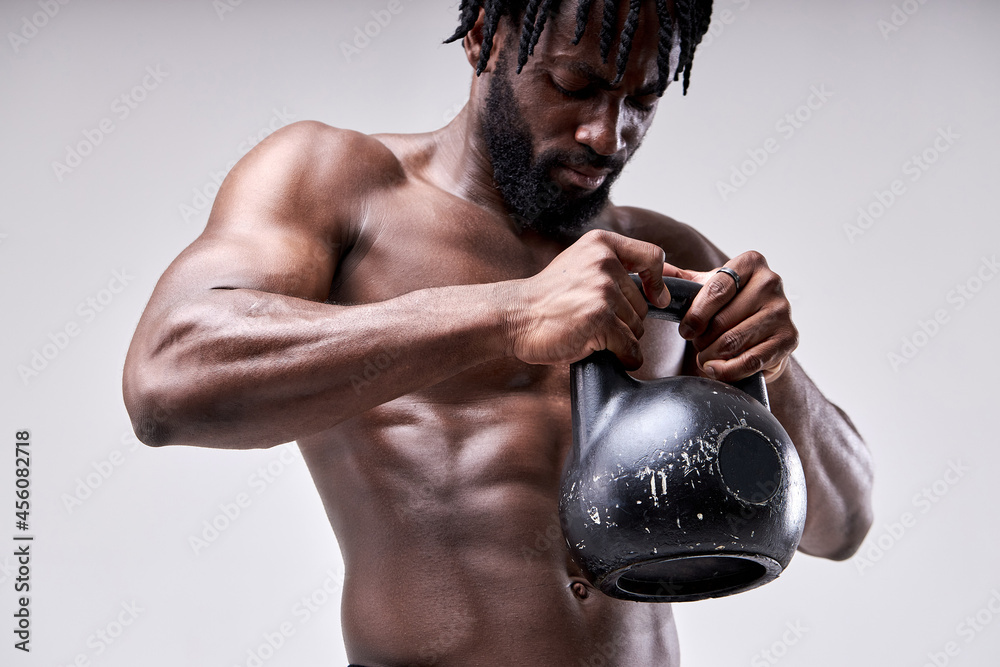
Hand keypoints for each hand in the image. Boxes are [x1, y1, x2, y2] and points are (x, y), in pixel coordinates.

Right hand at [508, 229, 669, 368]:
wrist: (514, 316)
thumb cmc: (547, 297)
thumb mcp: (580, 264)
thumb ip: (616, 267)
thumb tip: (665, 283)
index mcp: (602, 244)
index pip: (653, 257)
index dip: (661, 281)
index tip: (658, 297)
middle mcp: (605, 263)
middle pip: (644, 303)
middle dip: (626, 318)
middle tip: (594, 320)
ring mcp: (603, 291)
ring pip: (637, 326)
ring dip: (620, 337)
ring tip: (590, 332)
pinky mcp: (600, 319)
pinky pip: (630, 346)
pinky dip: (623, 356)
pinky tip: (603, 352)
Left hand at [663, 251, 797, 381]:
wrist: (761, 332)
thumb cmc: (730, 306)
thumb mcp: (707, 287)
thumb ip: (682, 279)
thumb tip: (654, 268)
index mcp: (750, 263)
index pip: (715, 289)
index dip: (696, 314)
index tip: (686, 330)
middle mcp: (772, 282)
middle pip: (723, 319)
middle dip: (702, 339)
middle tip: (697, 346)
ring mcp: (783, 311)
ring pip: (733, 341)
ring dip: (711, 356)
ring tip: (705, 357)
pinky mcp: (789, 339)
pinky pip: (750, 360)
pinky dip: (727, 370)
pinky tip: (715, 369)